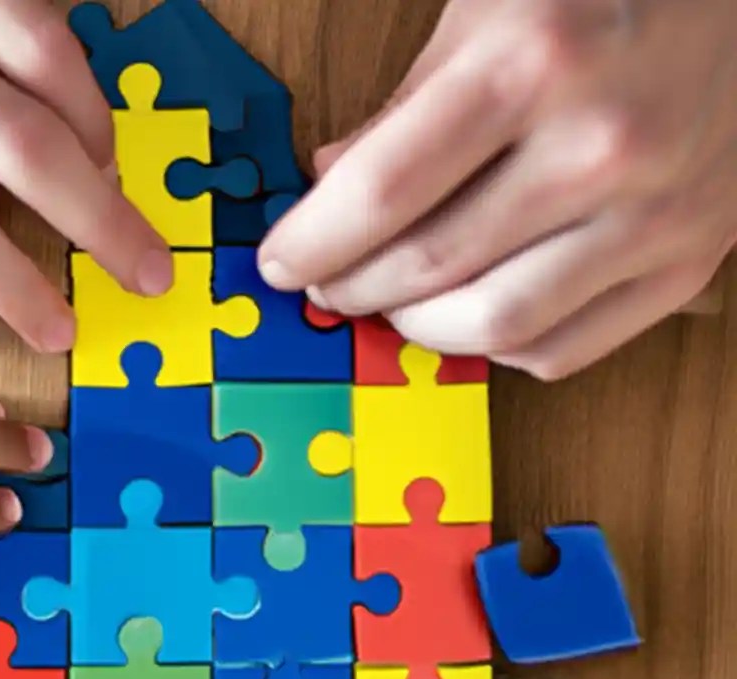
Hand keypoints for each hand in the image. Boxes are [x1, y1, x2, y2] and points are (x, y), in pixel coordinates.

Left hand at [259, 0, 736, 378]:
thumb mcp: (485, 12)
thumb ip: (400, 109)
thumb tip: (328, 187)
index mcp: (532, 63)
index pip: (383, 191)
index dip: (313, 241)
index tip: (282, 260)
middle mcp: (601, 145)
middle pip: (431, 268)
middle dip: (351, 288)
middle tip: (328, 281)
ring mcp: (656, 211)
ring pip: (494, 326)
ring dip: (416, 326)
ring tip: (392, 299)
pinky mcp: (692, 258)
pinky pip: (562, 349)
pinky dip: (494, 344)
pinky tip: (473, 308)